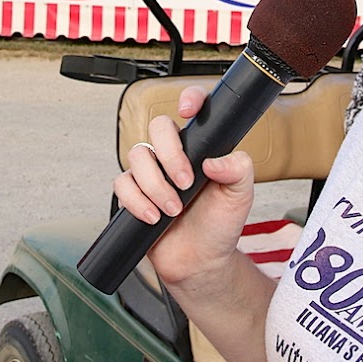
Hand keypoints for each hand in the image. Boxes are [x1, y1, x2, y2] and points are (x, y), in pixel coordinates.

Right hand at [110, 85, 255, 287]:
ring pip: (137, 156)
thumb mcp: (240, 196)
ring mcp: (152, 173)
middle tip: (186, 182)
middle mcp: (174, 155)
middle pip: (158, 128)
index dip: (188, 99)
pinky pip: (122, 184)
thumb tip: (214, 161)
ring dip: (156, 185)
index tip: (188, 111)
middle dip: (170, 155)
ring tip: (174, 209)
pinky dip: (137, 201)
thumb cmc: (220, 225)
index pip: (193, 109)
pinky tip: (153, 216)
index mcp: (201, 147)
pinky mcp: (133, 194)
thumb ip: (238, 170)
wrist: (200, 262)